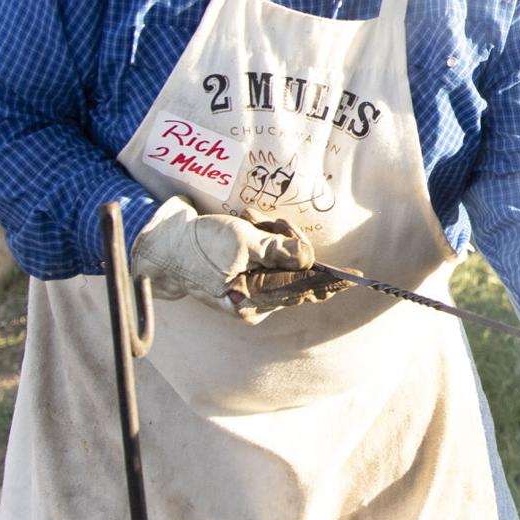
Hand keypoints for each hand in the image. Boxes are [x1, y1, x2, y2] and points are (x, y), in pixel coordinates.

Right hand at [131, 198, 319, 323]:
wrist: (164, 242)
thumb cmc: (198, 244)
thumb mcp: (240, 241)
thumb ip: (276, 251)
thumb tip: (309, 259)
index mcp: (252, 300)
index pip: (301, 288)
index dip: (329, 280)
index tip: (355, 277)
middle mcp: (255, 300)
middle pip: (296, 271)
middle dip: (288, 240)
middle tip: (268, 223)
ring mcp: (252, 288)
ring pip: (285, 259)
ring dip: (272, 234)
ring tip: (248, 219)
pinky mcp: (249, 272)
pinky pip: (272, 254)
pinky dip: (264, 235)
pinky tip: (248, 222)